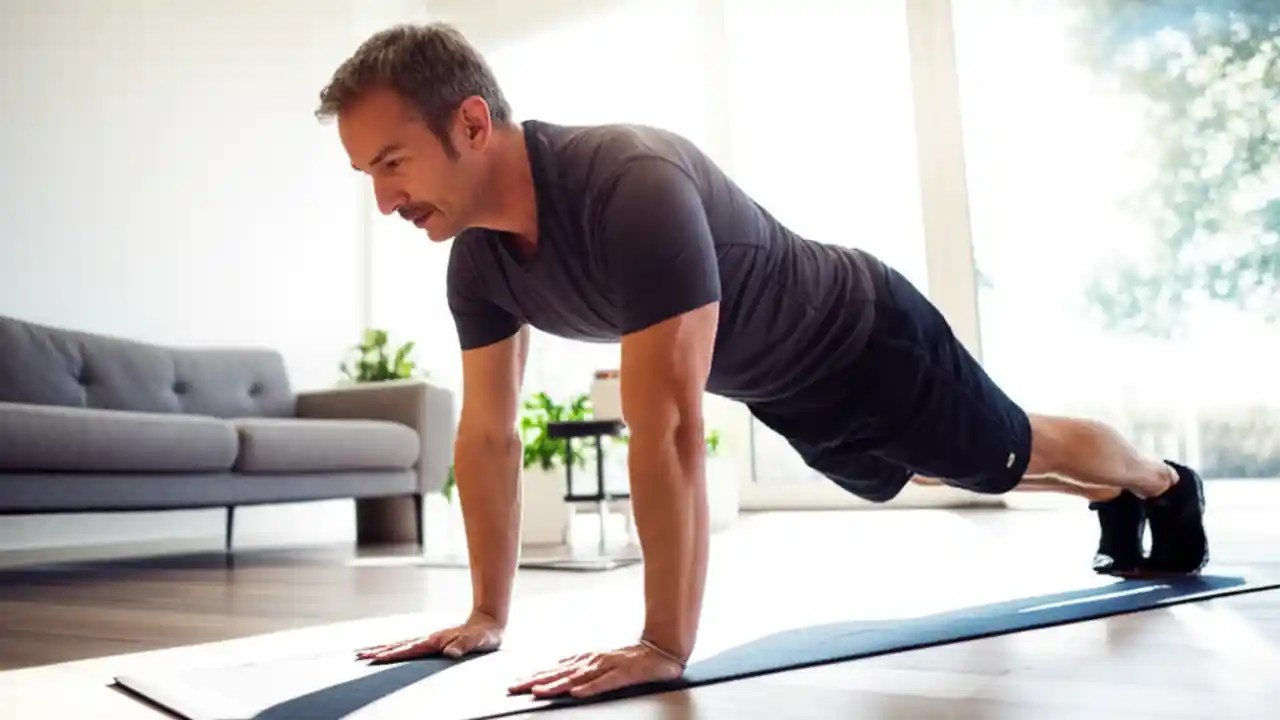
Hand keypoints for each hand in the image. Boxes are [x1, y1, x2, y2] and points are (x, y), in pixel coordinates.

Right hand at [355, 611, 503, 663]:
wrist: (489, 622)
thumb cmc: (485, 636)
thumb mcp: (478, 642)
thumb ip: (464, 646)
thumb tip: (449, 653)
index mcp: (435, 640)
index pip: (408, 649)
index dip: (391, 655)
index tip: (374, 659)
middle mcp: (429, 639)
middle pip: (398, 645)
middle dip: (378, 651)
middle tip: (357, 657)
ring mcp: (429, 640)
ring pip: (400, 645)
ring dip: (382, 649)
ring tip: (362, 654)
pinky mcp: (433, 642)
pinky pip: (408, 646)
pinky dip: (394, 649)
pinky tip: (387, 653)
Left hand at [507, 642, 684, 698]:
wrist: (660, 649)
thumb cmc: (630, 656)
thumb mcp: (600, 659)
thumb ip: (580, 663)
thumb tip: (558, 663)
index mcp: (585, 659)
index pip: (554, 670)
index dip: (533, 677)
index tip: (514, 684)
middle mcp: (592, 661)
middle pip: (559, 674)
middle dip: (535, 682)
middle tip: (514, 689)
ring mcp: (607, 667)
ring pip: (577, 678)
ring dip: (556, 685)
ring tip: (538, 692)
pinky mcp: (623, 674)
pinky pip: (605, 683)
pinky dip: (590, 688)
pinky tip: (576, 694)